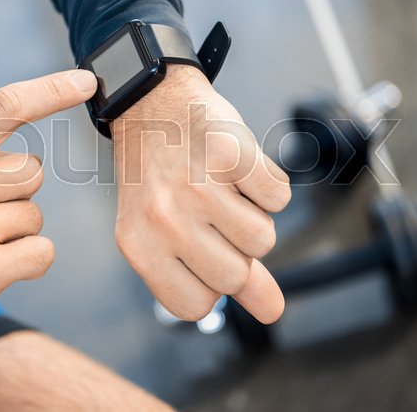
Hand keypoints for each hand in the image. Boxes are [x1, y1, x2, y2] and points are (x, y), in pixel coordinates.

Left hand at [111, 65, 289, 322]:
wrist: (152, 104)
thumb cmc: (159, 172)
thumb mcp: (169, 230)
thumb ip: (220, 277)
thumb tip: (272, 311)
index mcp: (138, 246)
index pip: (195, 306)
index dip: (208, 282)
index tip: (199, 252)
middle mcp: (163, 219)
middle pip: (235, 275)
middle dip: (233, 250)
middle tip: (209, 214)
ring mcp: (196, 185)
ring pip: (263, 238)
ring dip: (253, 215)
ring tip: (220, 188)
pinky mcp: (228, 152)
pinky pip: (279, 197)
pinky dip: (267, 184)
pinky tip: (234, 168)